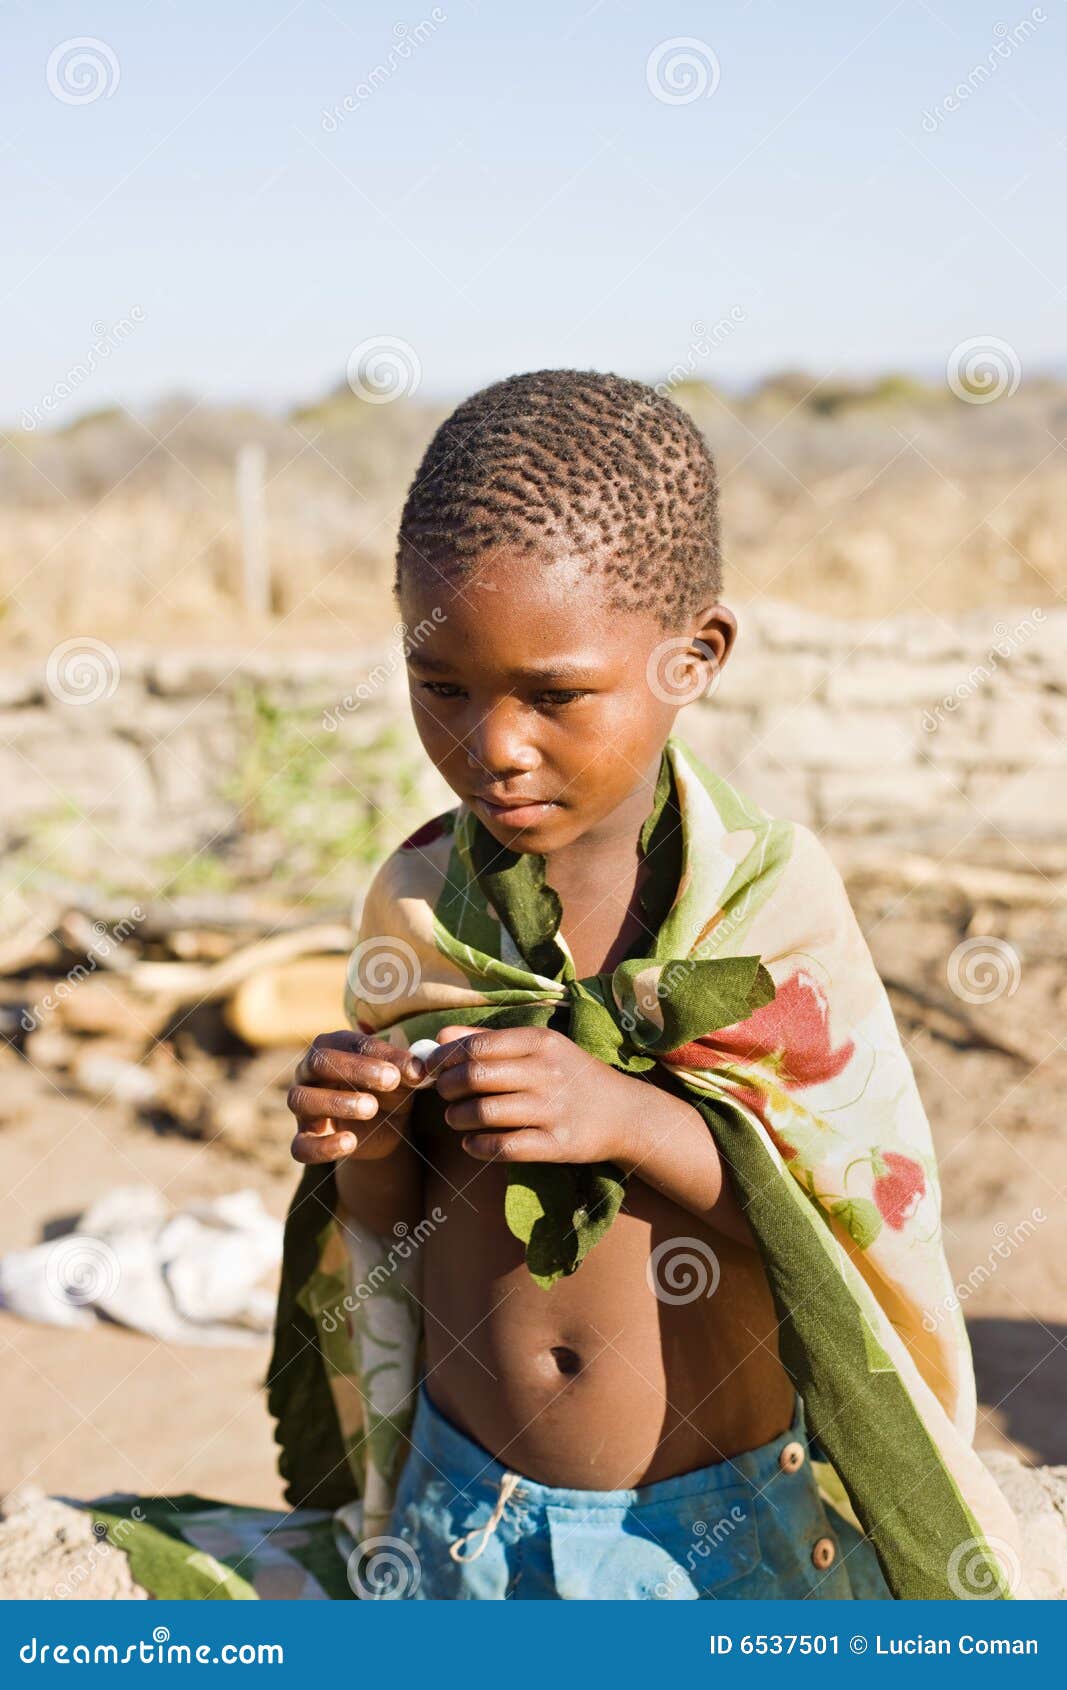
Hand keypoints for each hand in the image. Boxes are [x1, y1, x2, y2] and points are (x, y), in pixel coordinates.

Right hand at [287, 1030, 425, 1164]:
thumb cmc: (388, 1090)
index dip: (377, 1053)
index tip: (406, 1068)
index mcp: (333, 1046)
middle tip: (390, 1080)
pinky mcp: (303, 1139)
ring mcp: (302, 1106)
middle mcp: (309, 1072)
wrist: (383, 1128)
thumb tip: (418, 1068)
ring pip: (301, 1098)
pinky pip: (301, 1145)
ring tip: (371, 1108)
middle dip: (355, 1069)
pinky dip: (322, 1146)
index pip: (348, 1042)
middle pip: (318, 1061)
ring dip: (336, 1102)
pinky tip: (349, 1143)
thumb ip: (408, 1071)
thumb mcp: (402, 1079)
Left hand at [426, 1023, 645, 1163]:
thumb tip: (441, 1036)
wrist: (625, 1112)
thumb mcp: (539, 1047)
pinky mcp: (557, 1145)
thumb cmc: (572, 1075)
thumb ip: (489, 1039)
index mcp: (540, 1042)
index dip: (444, 1059)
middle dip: (446, 1088)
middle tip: (442, 1093)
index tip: (430, 1067)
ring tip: (454, 1118)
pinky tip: (471, 1143)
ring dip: (457, 1118)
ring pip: (484, 1113)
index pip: (477, 1047)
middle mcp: (546, 1073)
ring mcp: (553, 1110)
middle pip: (474, 1078)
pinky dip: (477, 1147)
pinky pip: (504, 1148)